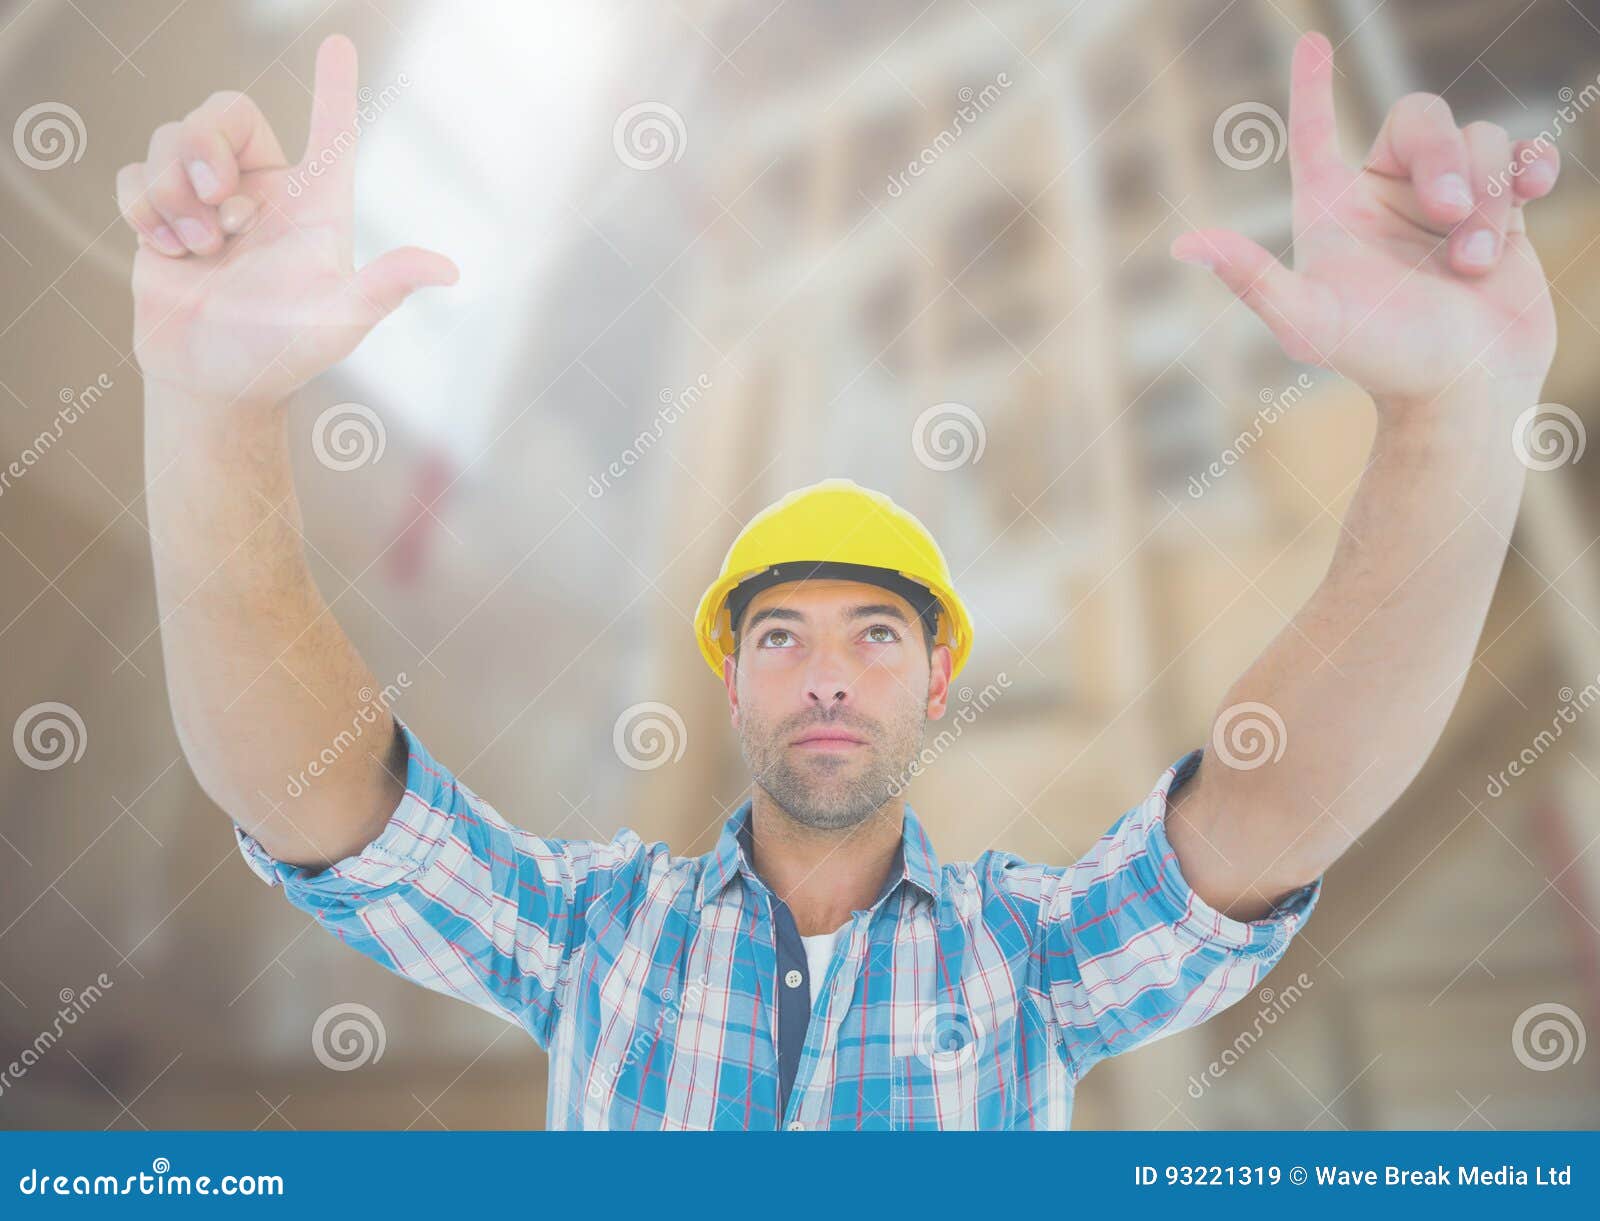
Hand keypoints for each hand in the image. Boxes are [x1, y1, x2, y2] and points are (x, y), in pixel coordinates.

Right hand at [118, 34, 457, 406]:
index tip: (338, 43)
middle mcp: (262, 190)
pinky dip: (143, 210)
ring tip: (198, 247)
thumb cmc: (285, 352)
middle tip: (214, 198)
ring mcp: (207, 197)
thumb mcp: (339, 319)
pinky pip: (132, 173)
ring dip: (174, 194)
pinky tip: (170, 252)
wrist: (216, 381)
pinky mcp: (160, 212)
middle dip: (204, 145)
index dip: (334, 87)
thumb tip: (448, 270)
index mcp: (312, 203)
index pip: (329, 132)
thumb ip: (385, 286)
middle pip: (224, 110)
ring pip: (171, 138)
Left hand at [1170, 31, 1558, 405]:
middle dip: (1444, 158)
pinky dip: (1532, 165)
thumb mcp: (1311, 322)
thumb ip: (1253, 279)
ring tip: (1476, 265)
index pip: (1313, 133)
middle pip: (1421, 120)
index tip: (1310, 42)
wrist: (1464, 394)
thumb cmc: (1385, 363)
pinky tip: (1534, 189)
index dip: (1309, 88)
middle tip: (1451, 218)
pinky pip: (1522, 153)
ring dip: (1486, 197)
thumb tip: (1183, 246)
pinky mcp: (1500, 211)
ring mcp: (1445, 202)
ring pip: (1478, 140)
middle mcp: (1385, 198)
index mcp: (1333, 212)